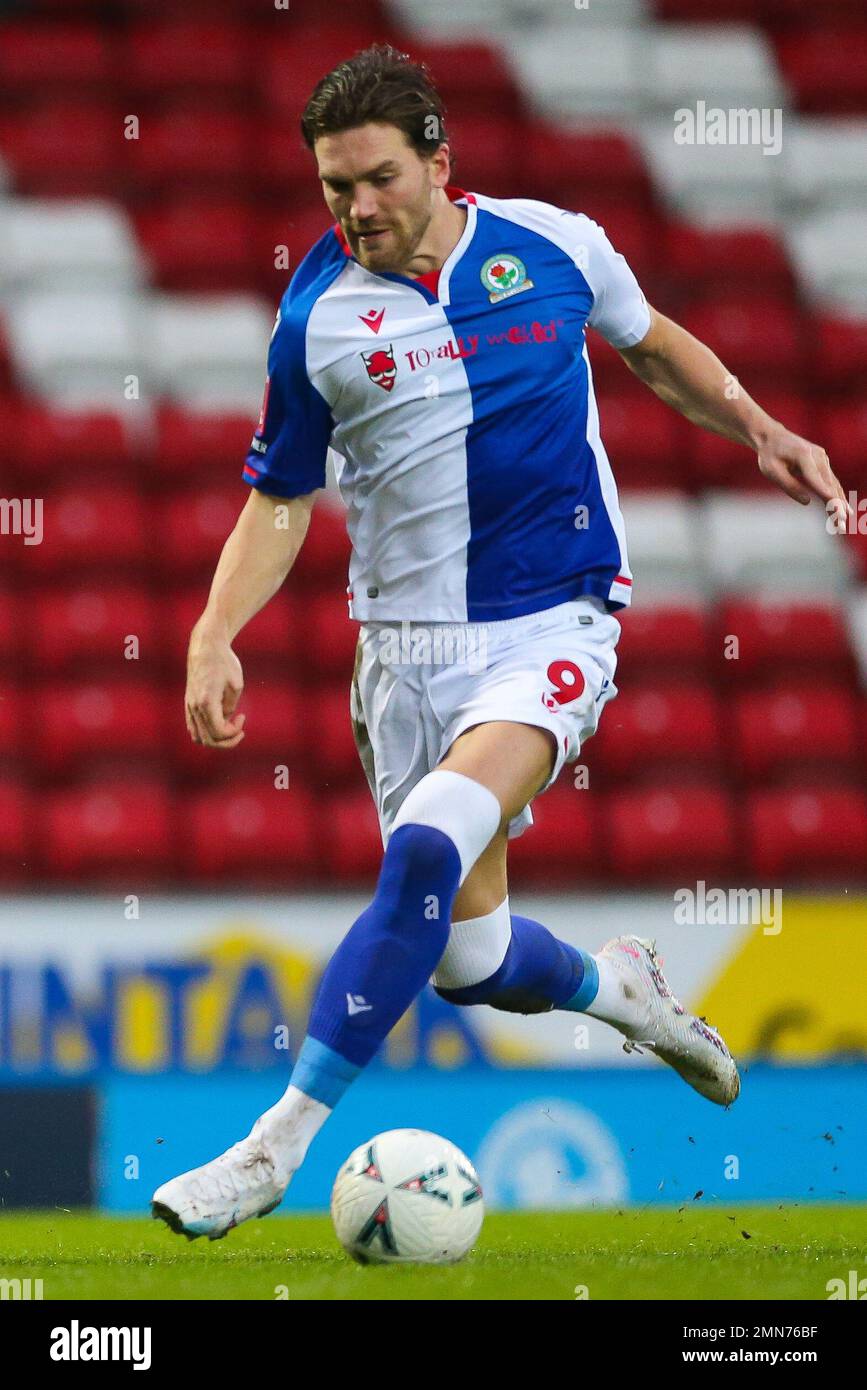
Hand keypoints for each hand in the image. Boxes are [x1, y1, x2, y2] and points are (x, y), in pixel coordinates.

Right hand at [185, 620, 245, 748]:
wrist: (206, 646)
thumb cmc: (224, 662)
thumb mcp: (236, 685)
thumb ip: (230, 706)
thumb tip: (225, 719)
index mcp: (207, 702)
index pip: (219, 732)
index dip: (234, 732)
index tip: (242, 716)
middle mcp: (194, 707)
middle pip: (208, 740)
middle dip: (227, 741)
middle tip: (240, 729)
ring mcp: (189, 706)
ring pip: (198, 737)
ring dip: (216, 739)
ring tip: (229, 728)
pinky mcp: (188, 703)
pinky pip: (193, 728)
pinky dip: (205, 733)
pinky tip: (218, 724)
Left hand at [756, 423, 850, 518]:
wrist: (773, 437)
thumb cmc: (769, 455)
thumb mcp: (772, 472)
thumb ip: (790, 486)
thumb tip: (807, 502)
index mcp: (804, 455)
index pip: (817, 479)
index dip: (827, 496)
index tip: (837, 509)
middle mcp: (818, 455)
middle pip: (829, 484)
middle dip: (836, 506)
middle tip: (841, 525)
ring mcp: (823, 458)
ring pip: (833, 484)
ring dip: (839, 504)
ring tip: (843, 522)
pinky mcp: (823, 463)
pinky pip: (831, 482)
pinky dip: (837, 495)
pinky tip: (844, 509)